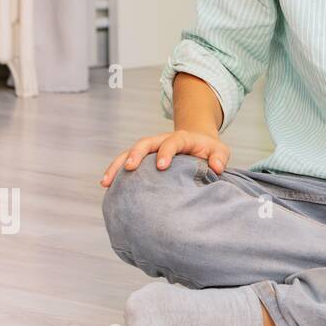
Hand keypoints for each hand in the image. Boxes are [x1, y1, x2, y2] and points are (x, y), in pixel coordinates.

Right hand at [98, 130, 231, 186]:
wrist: (199, 144)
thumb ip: (220, 158)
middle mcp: (162, 141)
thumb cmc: (210, 151)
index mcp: (181, 138)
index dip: (166, 152)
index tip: (162, 166)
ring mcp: (150, 150)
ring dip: (117, 165)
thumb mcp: (220, 151)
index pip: (172, 142)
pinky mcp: (142, 159)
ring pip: (129, 152)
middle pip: (145, 142)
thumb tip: (216, 168)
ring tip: (106, 182)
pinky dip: (115, 172)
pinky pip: (125, 163)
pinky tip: (106, 186)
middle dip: (136, 154)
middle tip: (129, 168)